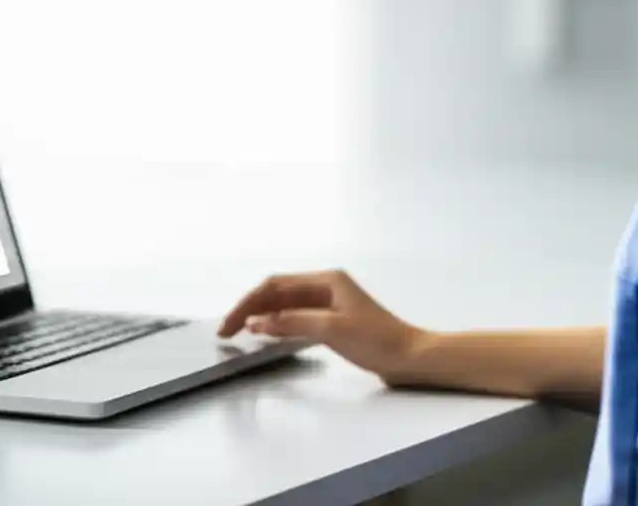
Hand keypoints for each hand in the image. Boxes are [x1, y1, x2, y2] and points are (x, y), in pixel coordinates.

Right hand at [217, 270, 425, 381]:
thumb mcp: (332, 329)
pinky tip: (266, 335)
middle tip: (227, 332)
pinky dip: (277, 325)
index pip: (275, 286)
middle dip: (250, 309)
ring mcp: (328, 304)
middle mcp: (325, 286)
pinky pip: (296, 318)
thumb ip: (293, 322)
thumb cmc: (377, 340)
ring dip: (261, 317)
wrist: (411, 357)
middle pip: (277, 292)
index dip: (248, 304)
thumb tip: (258, 322)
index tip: (229, 325)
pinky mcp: (332, 321)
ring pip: (285, 305)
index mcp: (326, 280)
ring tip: (239, 333)